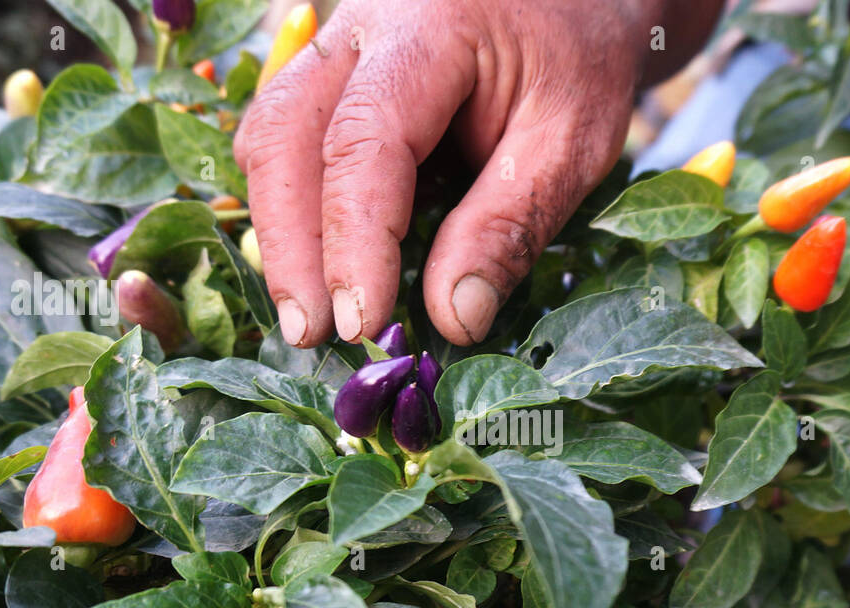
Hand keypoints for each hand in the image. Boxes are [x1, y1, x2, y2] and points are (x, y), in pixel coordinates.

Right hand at [235, 0, 719, 347]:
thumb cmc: (579, 58)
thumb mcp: (572, 141)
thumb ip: (510, 225)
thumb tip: (453, 321)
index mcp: (430, 29)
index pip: (364, 142)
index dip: (355, 242)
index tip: (362, 323)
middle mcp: (362, 26)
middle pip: (286, 134)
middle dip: (292, 245)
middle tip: (311, 335)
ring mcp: (337, 45)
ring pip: (270, 134)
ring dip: (280, 230)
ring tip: (308, 314)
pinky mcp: (331, 74)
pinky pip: (284, 136)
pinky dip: (291, 204)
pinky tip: (313, 264)